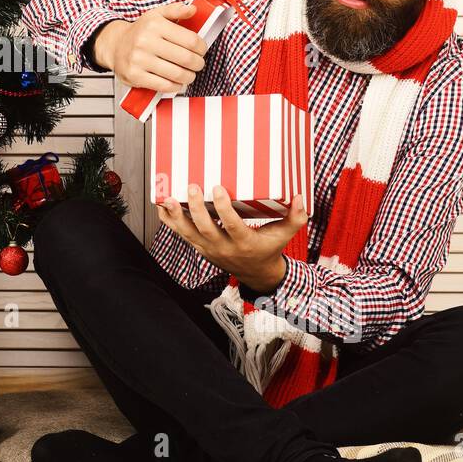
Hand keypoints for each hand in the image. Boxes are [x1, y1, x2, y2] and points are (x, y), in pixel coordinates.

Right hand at [92, 3, 206, 90]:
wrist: (115, 46)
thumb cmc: (140, 32)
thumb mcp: (156, 15)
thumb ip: (175, 10)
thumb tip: (193, 9)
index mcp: (154, 25)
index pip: (190, 40)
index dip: (202, 48)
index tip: (202, 51)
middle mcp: (145, 41)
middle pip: (186, 58)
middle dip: (198, 64)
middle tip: (198, 64)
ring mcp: (139, 60)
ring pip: (177, 74)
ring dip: (189, 77)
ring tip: (189, 75)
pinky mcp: (135, 75)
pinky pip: (164, 85)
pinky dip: (175, 86)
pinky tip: (177, 82)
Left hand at [156, 186, 307, 292]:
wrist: (256, 274)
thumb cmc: (269, 248)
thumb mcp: (285, 235)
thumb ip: (296, 217)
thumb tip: (301, 196)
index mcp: (245, 243)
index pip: (232, 225)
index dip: (224, 208)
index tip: (218, 188)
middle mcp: (224, 248)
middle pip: (206, 229)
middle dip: (196, 209)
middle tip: (192, 187)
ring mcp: (209, 249)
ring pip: (188, 234)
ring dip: (176, 216)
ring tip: (167, 198)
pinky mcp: (200, 248)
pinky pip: (181, 235)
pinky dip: (170, 222)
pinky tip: (161, 206)